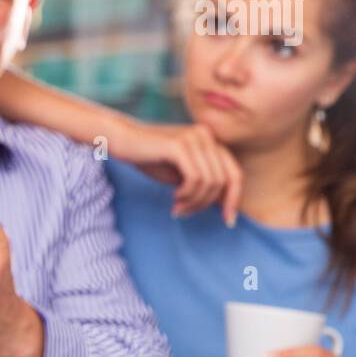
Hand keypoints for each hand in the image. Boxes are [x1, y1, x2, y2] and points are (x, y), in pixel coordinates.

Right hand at [115, 120, 241, 225]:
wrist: (120, 139)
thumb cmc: (148, 158)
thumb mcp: (180, 174)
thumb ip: (202, 183)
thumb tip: (223, 205)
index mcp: (210, 141)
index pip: (235, 174)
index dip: (234, 200)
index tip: (228, 221)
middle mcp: (206, 136)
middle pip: (224, 181)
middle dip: (206, 204)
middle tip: (184, 213)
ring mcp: (194, 138)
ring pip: (210, 182)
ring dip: (194, 202)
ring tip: (177, 208)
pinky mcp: (179, 145)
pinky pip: (195, 179)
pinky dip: (187, 194)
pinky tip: (174, 197)